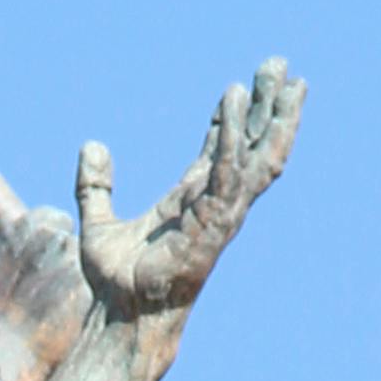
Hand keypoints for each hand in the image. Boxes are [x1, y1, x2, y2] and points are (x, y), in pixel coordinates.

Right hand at [0, 205, 88, 380]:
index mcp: (30, 225)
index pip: (56, 222)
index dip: (52, 247)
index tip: (46, 268)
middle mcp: (60, 239)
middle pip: (78, 246)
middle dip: (70, 266)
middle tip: (58, 296)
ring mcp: (83, 268)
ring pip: (95, 273)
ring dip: (85, 290)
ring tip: (65, 319)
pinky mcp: (99, 299)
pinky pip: (104, 300)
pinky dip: (93, 313)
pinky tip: (75, 331)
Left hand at [77, 59, 303, 330]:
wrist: (123, 315)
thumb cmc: (117, 281)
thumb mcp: (97, 223)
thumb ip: (95, 186)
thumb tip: (92, 145)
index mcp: (192, 199)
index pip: (221, 148)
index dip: (231, 116)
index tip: (241, 85)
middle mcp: (215, 202)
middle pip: (251, 145)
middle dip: (268, 106)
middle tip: (279, 65)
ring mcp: (221, 212)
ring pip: (259, 156)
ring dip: (275, 117)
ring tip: (288, 79)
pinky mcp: (215, 222)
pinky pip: (228, 170)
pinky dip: (231, 135)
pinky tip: (233, 100)